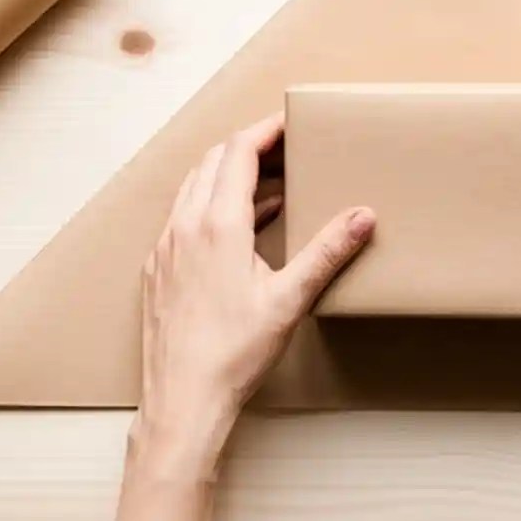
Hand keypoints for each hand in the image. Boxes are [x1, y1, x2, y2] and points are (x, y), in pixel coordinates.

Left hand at [131, 113, 375, 477]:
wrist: (182, 397)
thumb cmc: (232, 353)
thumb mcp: (290, 298)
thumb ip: (328, 251)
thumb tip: (363, 217)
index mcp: (217, 225)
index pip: (238, 152)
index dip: (264, 131)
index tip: (287, 122)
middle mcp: (184, 227)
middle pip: (213, 161)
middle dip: (248, 146)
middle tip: (283, 148)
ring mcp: (165, 248)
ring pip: (193, 188)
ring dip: (228, 174)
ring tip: (268, 183)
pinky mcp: (157, 269)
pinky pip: (183, 217)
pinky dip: (210, 205)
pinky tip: (237, 229)